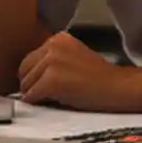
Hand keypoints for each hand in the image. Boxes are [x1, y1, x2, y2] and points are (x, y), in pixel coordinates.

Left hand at [18, 32, 139, 110]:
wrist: (117, 87)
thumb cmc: (98, 78)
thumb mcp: (73, 57)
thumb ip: (53, 59)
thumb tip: (29, 76)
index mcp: (58, 38)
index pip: (32, 57)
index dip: (34, 73)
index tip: (41, 83)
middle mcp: (52, 45)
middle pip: (24, 68)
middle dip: (30, 83)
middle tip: (41, 95)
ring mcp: (51, 62)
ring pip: (26, 83)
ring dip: (33, 94)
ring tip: (49, 99)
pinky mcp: (51, 81)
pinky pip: (31, 95)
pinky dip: (35, 102)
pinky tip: (47, 104)